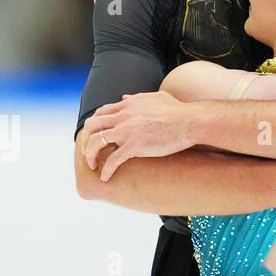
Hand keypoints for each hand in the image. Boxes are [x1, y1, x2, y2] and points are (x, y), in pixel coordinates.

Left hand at [81, 91, 197, 180]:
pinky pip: (112, 160)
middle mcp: (123, 116)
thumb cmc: (178, 110)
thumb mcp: (155, 97)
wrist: (190, 121)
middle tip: (88, 152)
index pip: (100, 113)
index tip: (95, 136)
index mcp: (127, 105)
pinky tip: (105, 178)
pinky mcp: (134, 146)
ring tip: (93, 166)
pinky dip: (106, 170)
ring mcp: (126, 131)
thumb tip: (124, 97)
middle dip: (86, 139)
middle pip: (92, 125)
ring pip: (96, 142)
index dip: (94, 125)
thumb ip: (137, 97)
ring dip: (90, 155)